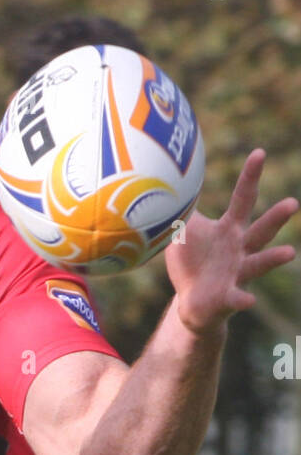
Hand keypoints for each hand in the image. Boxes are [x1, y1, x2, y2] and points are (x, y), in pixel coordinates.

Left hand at [165, 150, 297, 333]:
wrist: (193, 301)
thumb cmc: (192, 261)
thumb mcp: (182, 230)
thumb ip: (180, 207)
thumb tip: (166, 177)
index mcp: (230, 229)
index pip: (243, 198)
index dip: (251, 176)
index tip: (260, 153)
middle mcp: (241, 249)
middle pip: (261, 230)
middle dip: (277, 217)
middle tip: (293, 203)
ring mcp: (238, 273)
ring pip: (259, 263)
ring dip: (274, 258)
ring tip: (290, 252)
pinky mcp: (228, 297)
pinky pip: (237, 297)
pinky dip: (243, 299)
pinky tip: (250, 300)